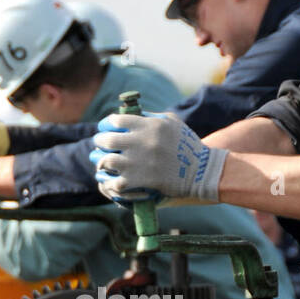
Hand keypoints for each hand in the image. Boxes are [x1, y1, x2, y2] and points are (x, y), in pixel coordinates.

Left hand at [91, 113, 227, 202]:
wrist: (201, 171)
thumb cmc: (187, 145)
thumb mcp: (172, 123)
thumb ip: (150, 118)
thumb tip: (130, 115)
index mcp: (149, 126)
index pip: (116, 121)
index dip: (105, 125)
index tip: (103, 129)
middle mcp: (142, 142)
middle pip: (107, 140)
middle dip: (99, 142)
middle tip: (98, 146)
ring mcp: (140, 163)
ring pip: (107, 161)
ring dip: (101, 163)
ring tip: (101, 164)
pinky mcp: (142, 181)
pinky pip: (116, 182)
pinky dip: (109, 183)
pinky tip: (109, 181)